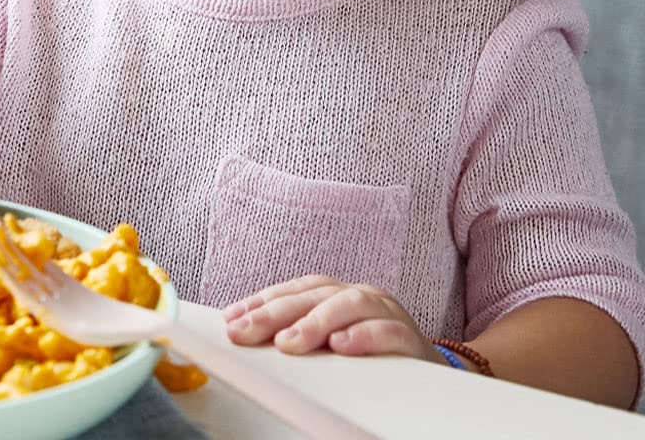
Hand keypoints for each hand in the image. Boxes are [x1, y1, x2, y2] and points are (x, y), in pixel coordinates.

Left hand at [224, 275, 444, 364]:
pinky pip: (388, 331)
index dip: (262, 301)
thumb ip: (301, 336)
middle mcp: (359, 295)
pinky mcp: (411, 337)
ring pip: (348, 305)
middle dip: (274, 312)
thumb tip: (249, 335)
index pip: (295, 290)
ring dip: (315, 323)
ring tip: (289, 343)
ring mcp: (386, 311)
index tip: (231, 319)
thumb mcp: (333, 343)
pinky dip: (364, 337)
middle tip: (245, 332)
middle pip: (313, 295)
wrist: (437, 377)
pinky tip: (342, 346)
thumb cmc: (375, 358)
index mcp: (338, 295)